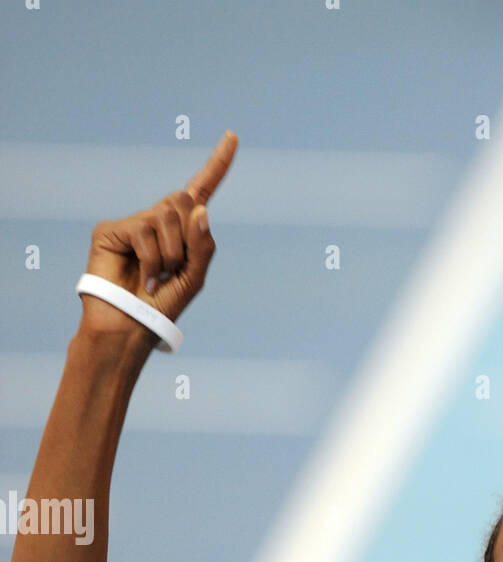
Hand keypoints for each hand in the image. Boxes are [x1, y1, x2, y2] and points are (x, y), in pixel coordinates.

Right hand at [79, 130, 237, 339]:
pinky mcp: (112, 229)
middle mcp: (158, 220)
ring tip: (158, 275)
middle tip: (173, 267)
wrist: (132, 326)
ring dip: (170, 253)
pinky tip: (144, 278)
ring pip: (165, 216)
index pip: (202, 190)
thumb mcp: (195, 277)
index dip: (218, 164)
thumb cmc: (164, 305)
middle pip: (183, 201)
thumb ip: (203, 245)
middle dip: (186, 237)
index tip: (234, 136)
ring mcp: (134, 223)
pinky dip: (151, 260)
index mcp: (182, 230)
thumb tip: (200, 208)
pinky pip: (144, 231)